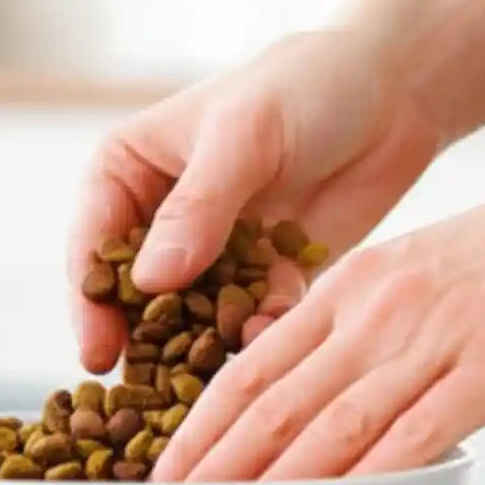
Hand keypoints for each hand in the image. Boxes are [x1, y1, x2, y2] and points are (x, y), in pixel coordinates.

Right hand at [71, 30, 440, 371]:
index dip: (91, 303)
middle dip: (139, 343)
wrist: (392, 92)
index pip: (93, 248)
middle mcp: (156, 222)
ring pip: (187, 319)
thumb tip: (150, 282)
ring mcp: (208, 256)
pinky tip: (266, 343)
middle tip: (141, 398)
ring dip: (196, 351)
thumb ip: (197, 208)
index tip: (97, 352)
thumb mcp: (241, 136)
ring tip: (202, 389)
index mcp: (124, 176)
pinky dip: (257, 336)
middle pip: (132, 297)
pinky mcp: (260, 279)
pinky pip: (250, 320)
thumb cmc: (301, 87)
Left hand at [152, 185, 484, 481]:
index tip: (161, 470)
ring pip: (333, 427)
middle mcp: (373, 314)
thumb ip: (341, 331)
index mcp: (343, 289)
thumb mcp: (398, 276)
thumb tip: (286, 395)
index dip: (197, 428)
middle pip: (274, 405)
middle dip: (216, 468)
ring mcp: (432, 341)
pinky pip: (418, 436)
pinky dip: (369, 480)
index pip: (247, 370)